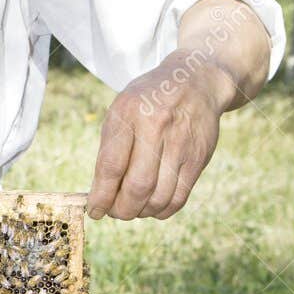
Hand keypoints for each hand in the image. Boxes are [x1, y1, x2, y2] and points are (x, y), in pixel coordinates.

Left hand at [87, 54, 233, 220]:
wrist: (194, 80)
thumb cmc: (147, 102)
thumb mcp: (121, 111)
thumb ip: (110, 149)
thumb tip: (100, 194)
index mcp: (129, 114)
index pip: (112, 166)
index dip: (101, 196)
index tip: (95, 211)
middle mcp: (156, 128)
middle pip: (137, 187)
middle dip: (121, 210)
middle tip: (115, 212)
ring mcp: (181, 143)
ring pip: (159, 197)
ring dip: (141, 212)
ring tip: (133, 209)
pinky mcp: (199, 157)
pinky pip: (179, 197)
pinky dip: (162, 211)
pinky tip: (153, 207)